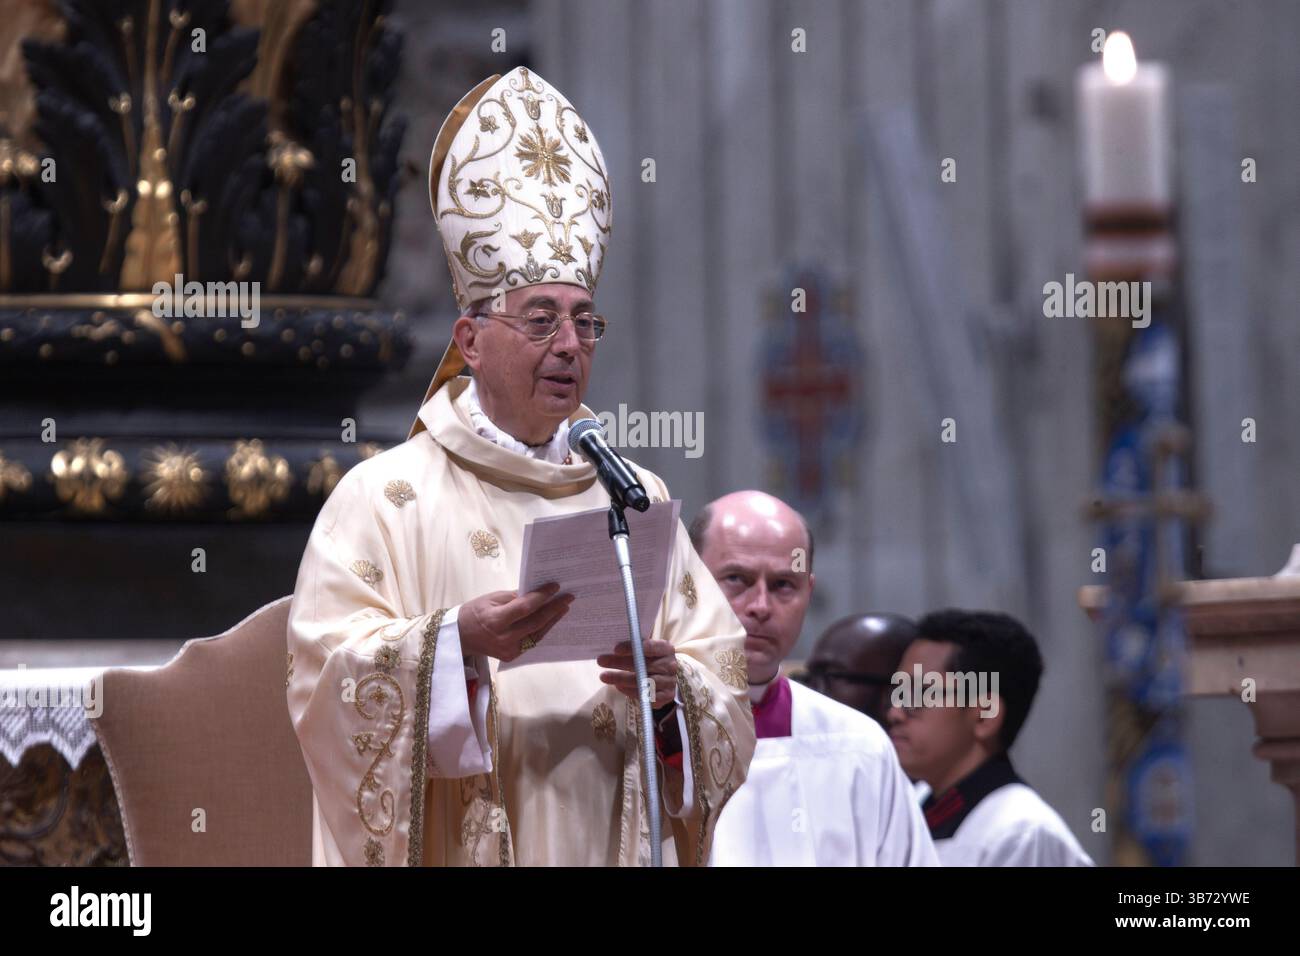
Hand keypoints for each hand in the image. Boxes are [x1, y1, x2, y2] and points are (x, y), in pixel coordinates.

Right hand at [458, 583, 573, 661]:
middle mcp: (503, 638)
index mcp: (495, 621)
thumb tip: (537, 592)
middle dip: (553, 609)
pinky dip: (542, 630)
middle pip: (535, 623)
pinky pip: (532, 641)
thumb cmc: (475, 612)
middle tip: (568, 597)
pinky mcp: (512, 656)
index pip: (524, 608)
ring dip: (553, 620)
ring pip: (537, 634)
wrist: (461, 636)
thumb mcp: (491, 599)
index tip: (555, 587)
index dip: (541, 597)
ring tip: (564, 607)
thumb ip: (515, 597)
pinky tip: (552, 620)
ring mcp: (509, 650)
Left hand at [596, 639, 676, 707]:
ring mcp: (669, 682)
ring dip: (621, 679)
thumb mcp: (646, 649)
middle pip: (644, 665)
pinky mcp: (666, 696)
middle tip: (601, 661)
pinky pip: (646, 696)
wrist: (667, 676)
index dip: (632, 648)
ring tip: (604, 676)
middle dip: (620, 663)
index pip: (650, 646)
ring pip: (643, 682)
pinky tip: (618, 687)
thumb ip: (634, 647)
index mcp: (666, 648)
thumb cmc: (651, 659)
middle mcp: (670, 665)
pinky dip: (630, 692)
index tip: (615, 649)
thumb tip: (613, 648)